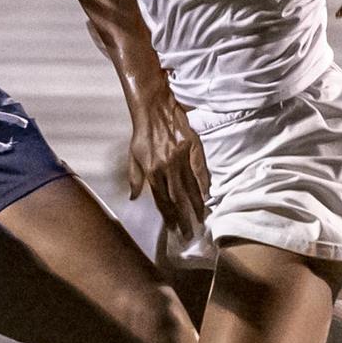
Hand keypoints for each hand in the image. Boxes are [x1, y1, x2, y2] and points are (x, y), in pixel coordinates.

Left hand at [126, 82, 210, 238]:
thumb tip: (134, 198)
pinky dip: (204, 185)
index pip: (162, 200)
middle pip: (177, 199)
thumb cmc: (142, 133)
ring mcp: (181, 158)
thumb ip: (134, 178)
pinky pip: (200, 171)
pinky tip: (208, 198)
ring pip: (190, 188)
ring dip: (196, 206)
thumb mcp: (133, 156)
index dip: (169, 217)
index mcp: (152, 171)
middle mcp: (167, 167)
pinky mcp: (193, 148)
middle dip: (185, 218)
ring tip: (202, 221)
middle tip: (190, 234)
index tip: (175, 230)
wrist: (154, 108)